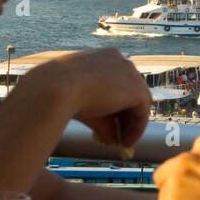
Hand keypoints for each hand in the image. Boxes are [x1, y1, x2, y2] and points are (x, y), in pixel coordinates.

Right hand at [19, 48, 151, 147]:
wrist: (57, 88)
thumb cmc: (62, 93)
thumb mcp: (84, 104)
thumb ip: (101, 118)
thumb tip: (111, 138)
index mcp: (105, 57)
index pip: (119, 81)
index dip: (118, 103)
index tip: (114, 121)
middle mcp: (120, 61)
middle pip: (131, 91)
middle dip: (127, 114)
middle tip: (121, 134)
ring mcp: (131, 74)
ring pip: (139, 102)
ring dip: (133, 123)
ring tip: (124, 142)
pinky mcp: (137, 90)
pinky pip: (142, 112)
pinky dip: (137, 128)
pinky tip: (126, 142)